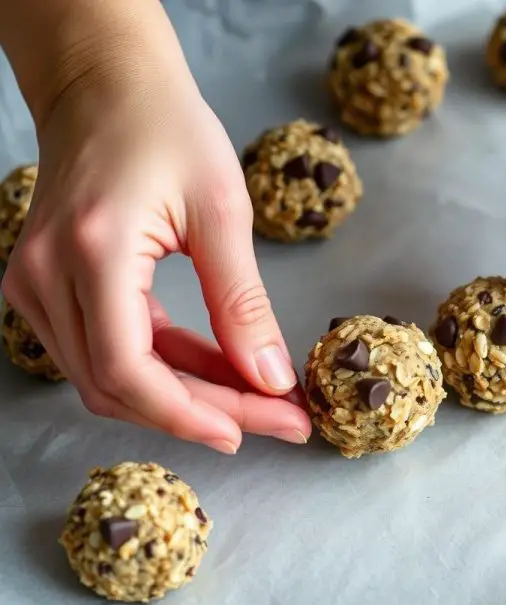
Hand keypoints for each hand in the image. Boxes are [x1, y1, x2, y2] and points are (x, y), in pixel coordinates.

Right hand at [1, 7, 310, 451]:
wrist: (107, 85)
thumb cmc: (165, 126)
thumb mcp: (222, 209)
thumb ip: (243, 302)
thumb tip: (271, 379)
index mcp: (90, 252)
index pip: (128, 371)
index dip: (188, 415)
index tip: (249, 433)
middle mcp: (48, 277)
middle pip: (121, 386)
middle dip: (204, 412)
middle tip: (278, 420)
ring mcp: (41, 287)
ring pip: (113, 379)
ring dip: (188, 397)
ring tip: (261, 399)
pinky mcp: (54, 290)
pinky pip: (111, 351)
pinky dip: (167, 369)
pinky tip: (221, 370)